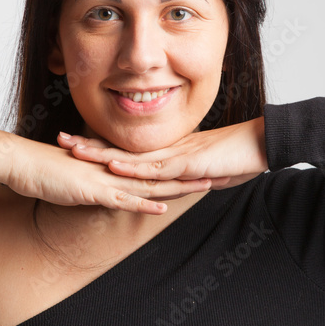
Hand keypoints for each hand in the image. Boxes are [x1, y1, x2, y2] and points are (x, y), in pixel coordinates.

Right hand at [3, 136, 213, 213]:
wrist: (21, 162)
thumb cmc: (43, 169)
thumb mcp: (77, 178)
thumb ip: (96, 182)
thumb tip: (108, 190)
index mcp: (114, 165)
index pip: (154, 166)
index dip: (179, 167)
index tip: (203, 166)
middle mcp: (114, 170)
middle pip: (161, 172)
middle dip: (192, 174)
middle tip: (221, 171)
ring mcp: (104, 179)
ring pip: (149, 184)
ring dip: (178, 186)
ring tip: (207, 185)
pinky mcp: (91, 191)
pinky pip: (121, 199)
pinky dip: (143, 203)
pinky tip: (163, 206)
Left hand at [57, 118, 268, 190]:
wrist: (264, 144)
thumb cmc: (239, 156)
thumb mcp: (206, 170)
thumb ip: (186, 176)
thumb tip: (174, 185)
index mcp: (167, 154)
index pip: (127, 152)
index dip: (102, 148)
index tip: (77, 144)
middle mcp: (166, 152)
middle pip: (120, 151)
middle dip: (90, 147)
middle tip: (60, 140)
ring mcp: (176, 157)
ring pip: (131, 158)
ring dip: (102, 155)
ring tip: (75, 151)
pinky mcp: (188, 164)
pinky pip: (155, 169)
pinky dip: (133, 169)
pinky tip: (114, 168)